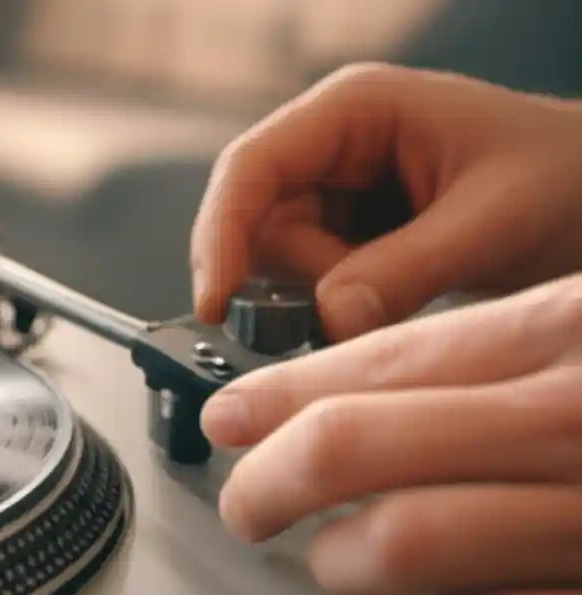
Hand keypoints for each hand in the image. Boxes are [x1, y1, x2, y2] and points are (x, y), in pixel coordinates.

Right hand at [189, 62, 581, 341]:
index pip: (251, 168)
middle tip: (365, 311)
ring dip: (325, 300)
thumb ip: (406, 269)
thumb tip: (328, 318)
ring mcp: (341, 194)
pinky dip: (342, 309)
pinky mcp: (353, 238)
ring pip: (282, 266)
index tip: (215, 304)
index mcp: (356, 110)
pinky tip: (395, 305)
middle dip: (298, 283)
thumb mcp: (495, 221)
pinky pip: (314, 284)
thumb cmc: (574, 179)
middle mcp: (334, 148)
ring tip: (406, 297)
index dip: (221, 236)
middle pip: (259, 227)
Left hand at [200, 274, 581, 594]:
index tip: (228, 415)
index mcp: (566, 330)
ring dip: (342, 556)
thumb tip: (335, 394)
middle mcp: (576, 419)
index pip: (377, 359)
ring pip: (403, 541)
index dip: (277, 395)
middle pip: (352, 447)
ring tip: (337, 553)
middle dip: (267, 480)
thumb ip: (490, 356)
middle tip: (246, 502)